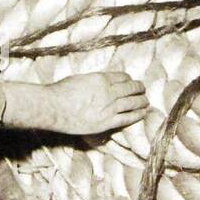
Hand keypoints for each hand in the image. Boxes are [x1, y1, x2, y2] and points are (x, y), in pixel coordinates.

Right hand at [3, 72, 147, 135]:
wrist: (53, 107)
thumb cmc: (60, 92)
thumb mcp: (79, 79)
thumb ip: (92, 81)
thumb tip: (98, 83)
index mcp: (101, 78)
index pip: (122, 77)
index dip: (128, 79)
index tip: (131, 81)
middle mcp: (108, 92)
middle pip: (131, 88)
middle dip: (139, 88)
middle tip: (143, 89)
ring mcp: (109, 108)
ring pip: (133, 103)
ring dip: (142, 101)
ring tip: (146, 101)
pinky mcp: (106, 122)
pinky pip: (127, 118)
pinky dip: (137, 115)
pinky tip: (143, 113)